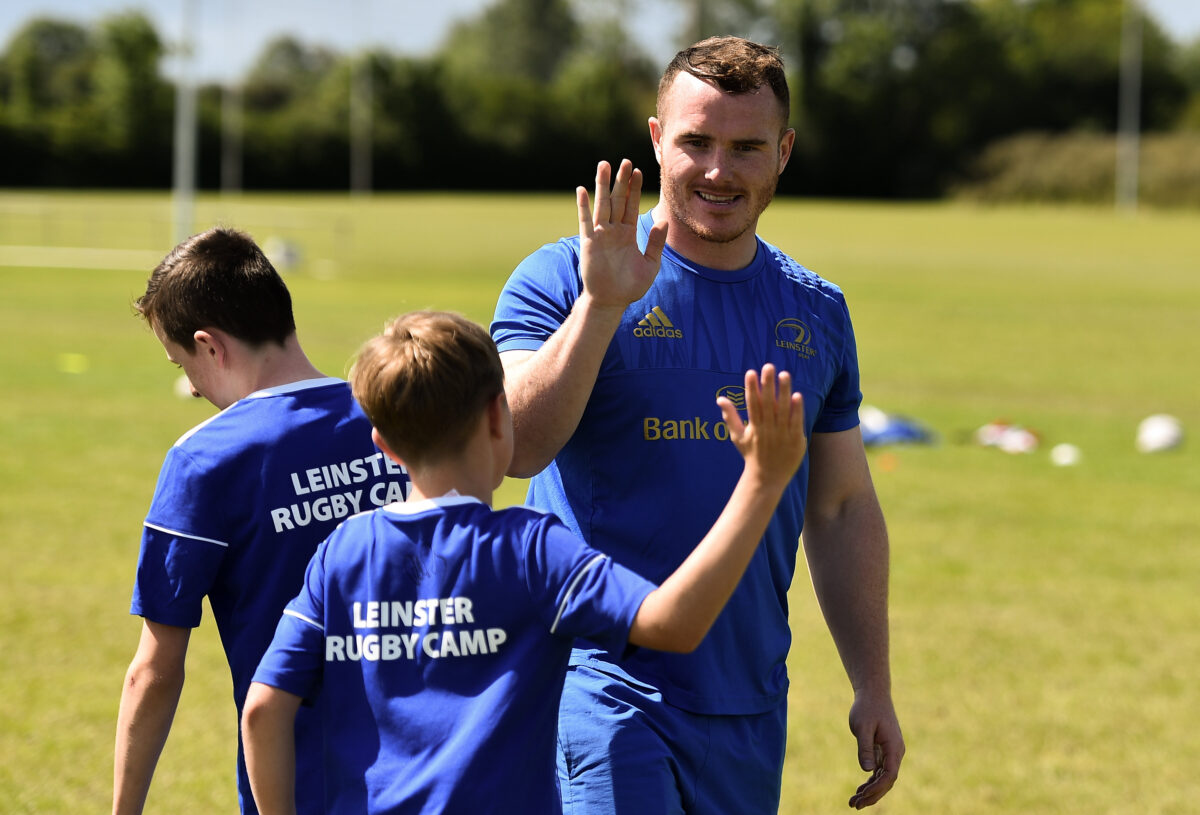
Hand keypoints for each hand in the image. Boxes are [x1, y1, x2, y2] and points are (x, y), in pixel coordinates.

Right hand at [577, 159, 667, 310]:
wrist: (611, 301)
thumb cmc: (630, 286)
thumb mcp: (650, 264)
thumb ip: (656, 243)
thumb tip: (664, 220)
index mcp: (628, 233)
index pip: (631, 206)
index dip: (634, 189)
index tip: (638, 171)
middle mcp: (614, 230)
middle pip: (618, 200)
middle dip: (621, 181)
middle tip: (625, 161)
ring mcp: (600, 235)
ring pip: (602, 205)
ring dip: (602, 186)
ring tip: (604, 165)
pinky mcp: (589, 243)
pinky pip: (585, 221)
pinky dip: (583, 206)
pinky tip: (582, 190)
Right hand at [718, 364, 805, 482]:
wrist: (767, 478)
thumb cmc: (752, 455)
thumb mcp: (738, 437)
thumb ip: (730, 417)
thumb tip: (719, 399)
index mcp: (754, 427)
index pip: (751, 403)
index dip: (751, 387)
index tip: (750, 372)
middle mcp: (767, 429)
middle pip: (767, 403)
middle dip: (767, 384)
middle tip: (768, 366)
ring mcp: (782, 434)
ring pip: (783, 410)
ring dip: (783, 391)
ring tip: (784, 374)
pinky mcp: (795, 440)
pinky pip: (796, 422)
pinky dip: (796, 410)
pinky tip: (797, 395)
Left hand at [846, 689, 904, 808]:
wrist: (873, 694)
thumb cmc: (867, 708)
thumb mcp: (862, 726)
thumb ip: (865, 748)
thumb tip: (867, 771)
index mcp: (894, 747)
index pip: (889, 775)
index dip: (877, 789)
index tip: (862, 797)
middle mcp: (896, 752)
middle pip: (887, 781)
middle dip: (872, 795)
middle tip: (854, 805)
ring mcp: (891, 752)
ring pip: (884, 778)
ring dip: (871, 790)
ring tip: (854, 802)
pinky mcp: (885, 750)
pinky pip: (880, 771)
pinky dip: (871, 781)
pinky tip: (860, 789)